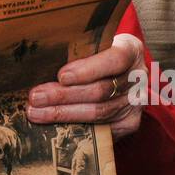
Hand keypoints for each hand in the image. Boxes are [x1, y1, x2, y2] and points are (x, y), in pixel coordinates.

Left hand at [25, 34, 144, 139]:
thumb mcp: (94, 44)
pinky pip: (102, 130)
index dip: (88, 70)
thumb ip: (78, 51)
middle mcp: (138, 77)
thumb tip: (41, 62)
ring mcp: (136, 102)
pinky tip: (55, 126)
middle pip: (101, 91)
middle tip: (36, 97)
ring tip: (37, 112)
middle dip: (64, 96)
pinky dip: (76, 128)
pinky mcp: (130, 123)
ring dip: (64, 114)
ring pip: (99, 112)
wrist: (119, 70)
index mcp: (131, 50)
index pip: (114, 60)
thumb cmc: (98, 53)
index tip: (62, 76)